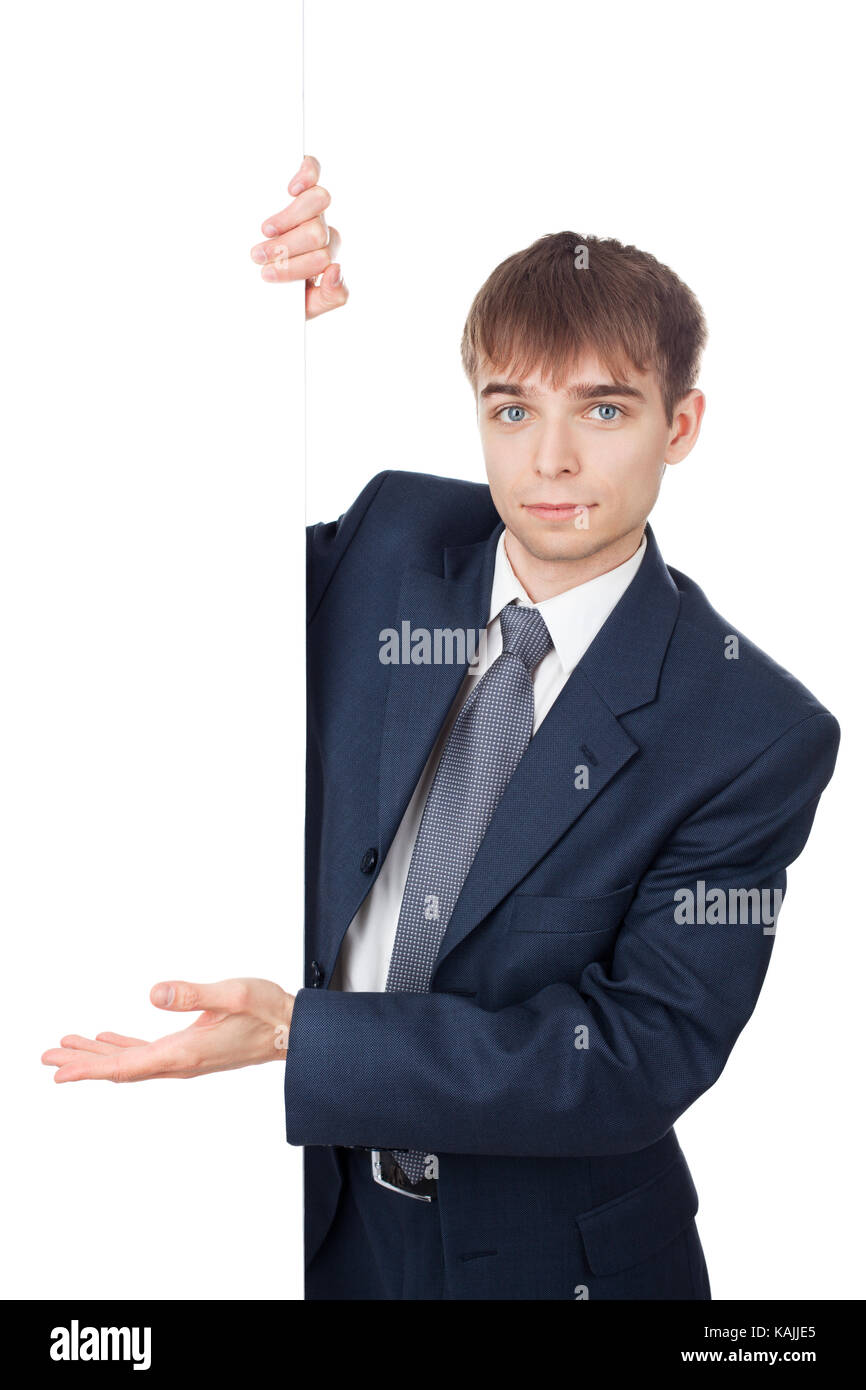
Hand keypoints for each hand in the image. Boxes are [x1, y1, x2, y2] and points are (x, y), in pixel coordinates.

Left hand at [41, 978, 294, 1082]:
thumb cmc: (269, 1011)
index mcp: (184, 1053)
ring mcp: (186, 1059)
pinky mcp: (192, 1051)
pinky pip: (147, 1056)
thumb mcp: (232, 993)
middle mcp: (180, 1063)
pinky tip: (110, 1038)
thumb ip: (192, 994)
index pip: (125, 1066)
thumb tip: (153, 994)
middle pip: (121, 1068)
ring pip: (131, 1062)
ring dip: (99, 1055)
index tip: (59, 1069)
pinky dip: (122, 1049)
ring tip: (68, 1047)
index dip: (89, 1067)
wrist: (296, 1032)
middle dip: (83, 1062)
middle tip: (48, 1057)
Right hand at [250, 154, 347, 318]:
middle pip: (316, 233)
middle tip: (258, 255)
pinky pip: (314, 169)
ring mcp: (313, 206)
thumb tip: (336, 270)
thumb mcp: (306, 305)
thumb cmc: (279, 290)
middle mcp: (322, 230)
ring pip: (318, 202)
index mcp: (325, 257)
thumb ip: (330, 297)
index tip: (265, 275)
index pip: (323, 259)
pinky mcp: (302, 182)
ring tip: (266, 230)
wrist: (255, 282)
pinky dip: (307, 175)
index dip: (294, 267)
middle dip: (284, 247)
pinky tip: (292, 188)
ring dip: (288, 218)